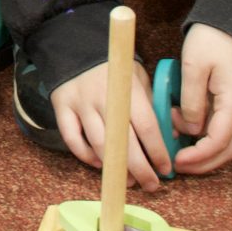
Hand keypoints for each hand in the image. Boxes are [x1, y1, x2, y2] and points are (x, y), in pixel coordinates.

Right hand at [49, 59, 173, 191]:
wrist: (74, 45)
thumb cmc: (113, 67)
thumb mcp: (137, 77)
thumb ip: (152, 105)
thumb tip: (170, 136)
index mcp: (126, 88)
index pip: (146, 126)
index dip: (157, 151)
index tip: (166, 168)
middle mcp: (103, 97)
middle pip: (123, 142)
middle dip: (140, 169)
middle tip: (151, 185)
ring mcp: (80, 103)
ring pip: (99, 146)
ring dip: (116, 169)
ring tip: (129, 182)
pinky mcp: (61, 107)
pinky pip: (72, 140)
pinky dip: (86, 156)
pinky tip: (100, 164)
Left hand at [172, 23, 231, 174]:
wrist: (231, 20)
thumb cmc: (211, 39)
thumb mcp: (193, 66)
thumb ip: (191, 101)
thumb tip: (190, 130)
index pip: (219, 142)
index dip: (198, 156)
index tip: (177, 161)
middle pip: (229, 150)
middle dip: (204, 163)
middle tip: (178, 166)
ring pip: (228, 141)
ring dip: (205, 150)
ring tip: (177, 146)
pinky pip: (225, 128)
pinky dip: (208, 136)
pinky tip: (187, 130)